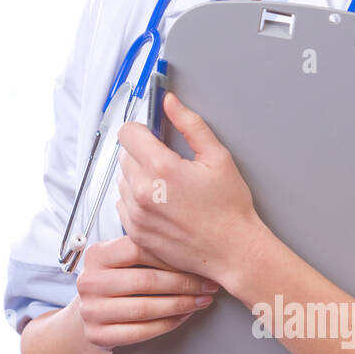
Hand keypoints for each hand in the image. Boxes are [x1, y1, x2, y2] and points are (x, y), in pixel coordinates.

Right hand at [75, 234, 219, 349]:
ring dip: (180, 305)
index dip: (171, 257)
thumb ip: (146, 249)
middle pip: (145, 281)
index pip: (137, 249)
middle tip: (208, 284)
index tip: (198, 261)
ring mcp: (91, 311)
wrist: (92, 313)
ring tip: (200, 300)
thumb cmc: (116, 282)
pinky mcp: (98, 335)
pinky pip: (140, 332)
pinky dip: (167, 324)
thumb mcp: (122, 260)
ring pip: (144, 308)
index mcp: (96, 255)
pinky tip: (183, 316)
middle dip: (184, 283)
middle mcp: (89, 282)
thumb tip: (192, 247)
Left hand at [115, 90, 266, 295]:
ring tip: (167, 187)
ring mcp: (136, 215)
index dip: (142, 130)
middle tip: (168, 164)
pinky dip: (136, 200)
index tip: (153, 136)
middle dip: (142, 153)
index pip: (128, 133)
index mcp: (162, 169)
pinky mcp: (135, 232)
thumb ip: (190, 124)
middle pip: (124, 155)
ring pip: (122, 180)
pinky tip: (160, 204)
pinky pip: (123, 204)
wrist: (233, 251)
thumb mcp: (218, 157)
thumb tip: (169, 102)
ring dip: (138, 177)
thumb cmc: (229, 208)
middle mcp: (143, 192)